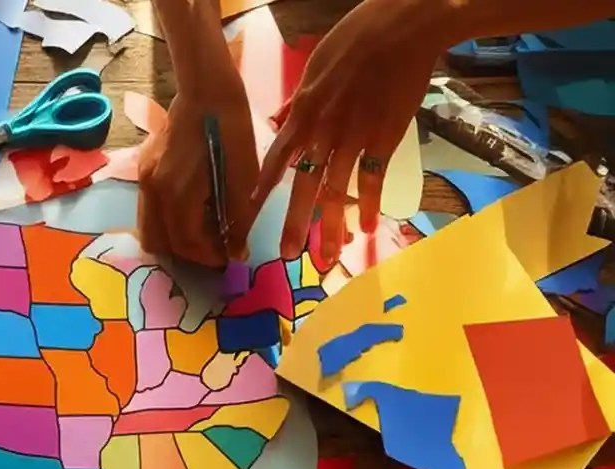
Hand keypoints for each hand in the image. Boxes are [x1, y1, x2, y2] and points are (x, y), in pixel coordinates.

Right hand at [138, 3, 257, 266]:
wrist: (206, 92)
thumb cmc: (232, 131)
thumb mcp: (243, 178)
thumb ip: (237, 219)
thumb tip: (236, 252)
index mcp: (177, 193)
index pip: (186, 244)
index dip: (209, 257)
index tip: (229, 257)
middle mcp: (153, 190)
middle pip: (159, 243)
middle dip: (187, 253)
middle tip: (214, 249)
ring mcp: (143, 179)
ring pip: (149, 229)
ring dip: (174, 239)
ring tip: (203, 233)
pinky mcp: (144, 170)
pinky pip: (148, 210)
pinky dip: (167, 221)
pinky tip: (191, 211)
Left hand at [254, 0, 440, 261]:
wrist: (401, 28)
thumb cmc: (357, 39)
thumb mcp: (314, 67)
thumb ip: (297, 102)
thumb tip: (279, 121)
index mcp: (303, 113)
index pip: (276, 159)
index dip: (262, 189)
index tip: (249, 214)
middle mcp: (323, 131)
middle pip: (303, 186)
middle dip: (294, 224)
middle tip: (287, 255)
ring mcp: (354, 137)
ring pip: (336, 191)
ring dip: (330, 228)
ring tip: (326, 257)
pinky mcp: (384, 137)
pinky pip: (372, 178)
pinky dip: (369, 204)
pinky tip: (368, 228)